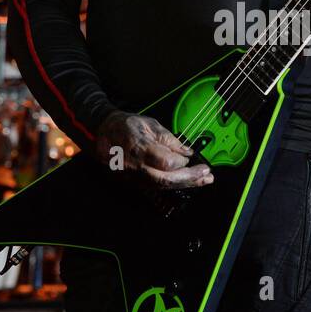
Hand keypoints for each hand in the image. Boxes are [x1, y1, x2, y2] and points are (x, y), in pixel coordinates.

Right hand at [94, 111, 212, 187]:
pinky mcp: (133, 182)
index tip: (190, 157)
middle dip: (189, 179)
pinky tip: (187, 181)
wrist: (103, 133)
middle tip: (206, 175)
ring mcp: (132, 177)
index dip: (181, 162)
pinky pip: (156, 187)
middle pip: (165, 180)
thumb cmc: (126, 126)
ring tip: (202, 180)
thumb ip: (169, 139)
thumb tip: (187, 152)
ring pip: (161, 186)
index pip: (165, 162)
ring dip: (184, 184)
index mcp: (139, 147)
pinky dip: (173, 184)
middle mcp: (135, 165)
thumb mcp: (150, 124)